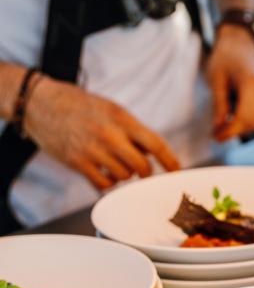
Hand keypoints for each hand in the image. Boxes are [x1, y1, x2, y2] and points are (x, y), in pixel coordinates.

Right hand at [21, 78, 180, 189]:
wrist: (41, 103)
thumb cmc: (80, 106)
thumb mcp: (111, 109)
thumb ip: (132, 129)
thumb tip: (151, 153)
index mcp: (122, 119)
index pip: (156, 144)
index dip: (170, 161)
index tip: (177, 171)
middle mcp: (109, 135)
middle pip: (142, 166)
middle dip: (146, 172)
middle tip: (141, 170)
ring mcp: (92, 150)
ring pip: (123, 176)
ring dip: (124, 175)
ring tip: (114, 163)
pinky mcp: (76, 162)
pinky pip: (103, 184)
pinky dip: (107, 183)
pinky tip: (103, 173)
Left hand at [205, 27, 253, 141]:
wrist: (241, 38)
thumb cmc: (225, 55)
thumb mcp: (216, 80)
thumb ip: (219, 105)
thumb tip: (217, 128)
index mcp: (252, 84)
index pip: (244, 118)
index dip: (229, 131)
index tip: (215, 137)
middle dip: (236, 131)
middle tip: (216, 134)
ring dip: (242, 126)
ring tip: (222, 125)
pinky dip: (248, 118)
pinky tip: (232, 116)